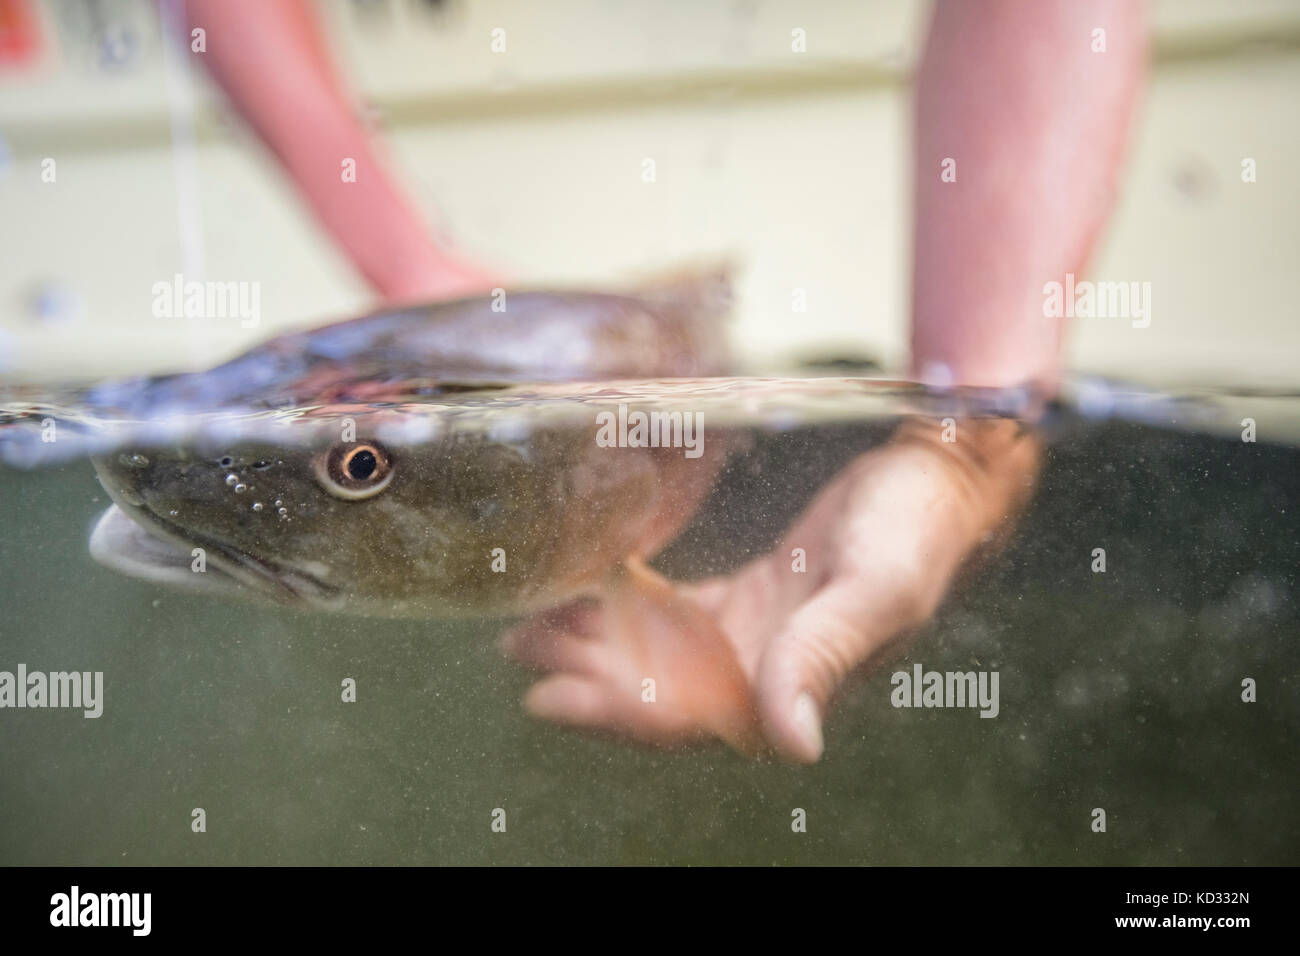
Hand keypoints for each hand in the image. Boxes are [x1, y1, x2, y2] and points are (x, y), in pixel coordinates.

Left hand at [502, 417, 1040, 761]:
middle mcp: (765, 673)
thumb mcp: (873, 589)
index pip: (684, 717)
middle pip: (654, 689)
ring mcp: (756, 637)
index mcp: (790, 686)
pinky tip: (592, 585)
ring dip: (596, 640)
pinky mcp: (753, 597)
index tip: (541, 697)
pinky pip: (678, 611)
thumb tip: (791, 747)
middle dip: (583, 674)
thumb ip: (822, 659)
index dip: (610, 713)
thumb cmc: (916, 530)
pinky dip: (632, 603)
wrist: (946, 477)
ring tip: (531, 619)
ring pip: (658, 653)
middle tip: (515, 645)